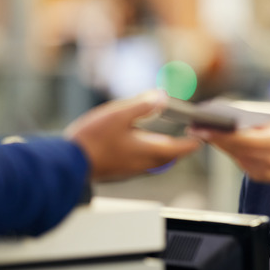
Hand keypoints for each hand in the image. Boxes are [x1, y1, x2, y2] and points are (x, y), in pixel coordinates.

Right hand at [65, 90, 200, 180]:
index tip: (202, 135)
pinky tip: (139, 145)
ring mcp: (130, 170)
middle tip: (188, 138)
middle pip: (170, 158)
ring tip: (166, 140)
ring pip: (156, 163)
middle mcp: (143, 164)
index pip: (181, 148)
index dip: (194, 141)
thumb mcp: (118, 114)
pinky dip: (149, 154)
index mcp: (148, 151)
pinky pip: (142, 164)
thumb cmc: (92, 140)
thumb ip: (142, 105)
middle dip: (181, 148)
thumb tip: (162, 97)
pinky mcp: (119, 172)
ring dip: (164, 151)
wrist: (68, 163)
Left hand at [188, 119, 269, 188]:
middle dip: (212, 137)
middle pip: (232, 147)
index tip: (202, 128)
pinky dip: (230, 150)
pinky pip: (238, 160)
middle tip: (194, 128)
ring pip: (232, 154)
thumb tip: (229, 117)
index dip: (219, 134)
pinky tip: (220, 142)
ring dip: (217, 143)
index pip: (240, 138)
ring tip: (202, 131)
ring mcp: (260, 171)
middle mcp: (266, 159)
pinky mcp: (255, 176)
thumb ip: (255, 123)